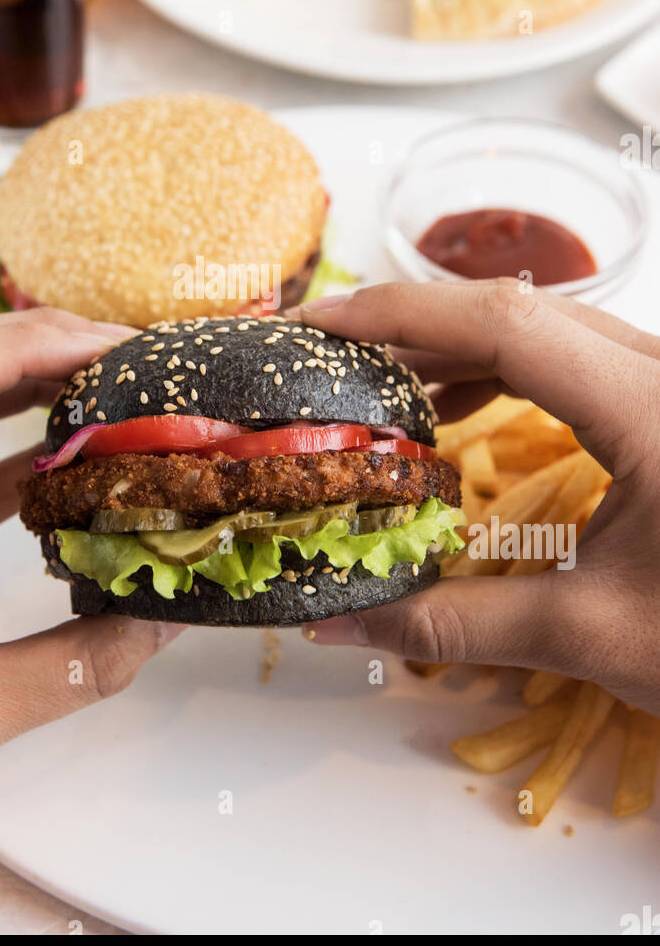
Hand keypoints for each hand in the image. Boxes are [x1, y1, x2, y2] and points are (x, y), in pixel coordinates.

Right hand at [300, 280, 659, 715]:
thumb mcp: (591, 634)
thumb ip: (457, 622)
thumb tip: (341, 625)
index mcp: (649, 406)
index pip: (503, 321)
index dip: (400, 312)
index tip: (318, 324)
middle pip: (518, 310)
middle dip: (413, 326)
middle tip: (330, 358)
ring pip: (546, 327)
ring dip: (456, 348)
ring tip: (383, 391)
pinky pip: (572, 358)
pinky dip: (503, 371)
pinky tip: (461, 413)